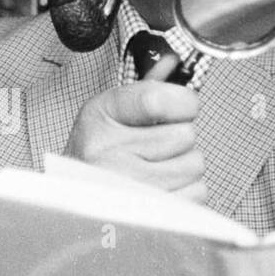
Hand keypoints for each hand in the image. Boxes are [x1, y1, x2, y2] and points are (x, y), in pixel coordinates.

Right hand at [64, 54, 206, 200]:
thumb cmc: (99, 157)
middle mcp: (109, 152)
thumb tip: (175, 62)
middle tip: (156, 148)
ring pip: (195, 164)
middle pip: (186, 134)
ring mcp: (128, 187)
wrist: (76, 203)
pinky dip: (188, 192)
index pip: (158, 99)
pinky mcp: (149, 214)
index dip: (183, 102)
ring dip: (184, 167)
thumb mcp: (111, 114)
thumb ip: (146, 87)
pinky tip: (163, 189)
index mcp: (101, 118)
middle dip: (179, 140)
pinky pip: (198, 193)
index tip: (180, 107)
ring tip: (156, 170)